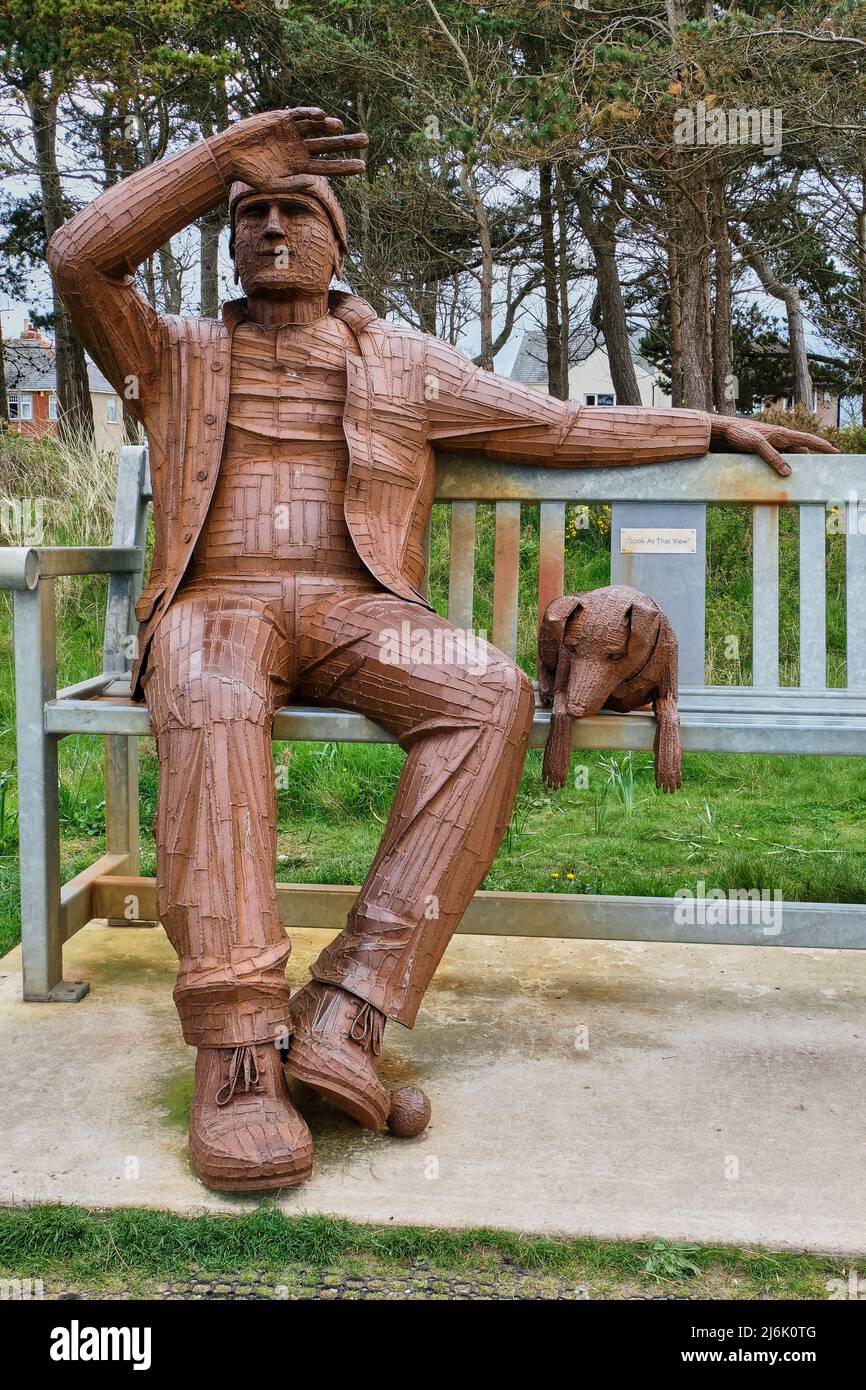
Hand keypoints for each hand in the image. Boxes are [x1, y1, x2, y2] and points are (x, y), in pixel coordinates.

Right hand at [216, 108, 366, 186]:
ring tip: (340, 127)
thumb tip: (313, 183)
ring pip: (316, 128)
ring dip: (329, 127)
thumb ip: (294, 184)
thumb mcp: (273, 185)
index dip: (345, 167)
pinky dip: (310, 114)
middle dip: (347, 143)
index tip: (362, 168)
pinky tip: (321, 116)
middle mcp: (299, 149)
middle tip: (366, 140)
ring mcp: (291, 133)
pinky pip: (300, 115)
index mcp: (300, 167)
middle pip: (329, 145)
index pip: (328, 167)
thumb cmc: (250, 174)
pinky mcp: (281, 119)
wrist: (231, 155)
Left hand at [709, 415, 837, 477]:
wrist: (719, 432)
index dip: (822, 445)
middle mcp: (777, 440)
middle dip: (807, 461)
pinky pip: (774, 463)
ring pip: (786, 460)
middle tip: (817, 473)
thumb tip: (788, 472)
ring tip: (798, 481)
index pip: (807, 439)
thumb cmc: (738, 432)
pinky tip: (777, 481)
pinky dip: (778, 471)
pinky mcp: (760, 454)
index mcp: (780, 434)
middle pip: (799, 452)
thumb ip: (772, 457)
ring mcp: (769, 447)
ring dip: (791, 469)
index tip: (835, 451)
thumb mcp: (756, 444)